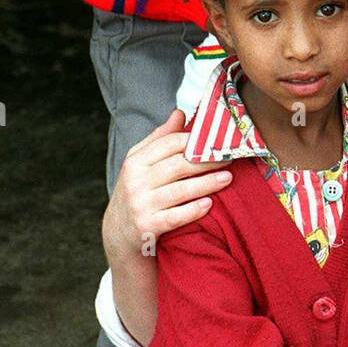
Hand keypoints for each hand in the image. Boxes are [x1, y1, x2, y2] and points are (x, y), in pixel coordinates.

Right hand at [102, 110, 231, 267]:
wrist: (119, 233)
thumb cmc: (137, 192)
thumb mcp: (141, 164)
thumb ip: (160, 139)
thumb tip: (180, 113)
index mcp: (135, 161)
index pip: (169, 143)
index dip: (196, 140)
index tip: (217, 140)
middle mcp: (135, 181)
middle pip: (178, 165)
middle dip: (207, 160)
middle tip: (229, 158)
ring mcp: (141, 204)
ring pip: (180, 190)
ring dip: (207, 183)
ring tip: (227, 178)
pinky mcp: (147, 226)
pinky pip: (175, 217)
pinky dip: (193, 210)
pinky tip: (209, 204)